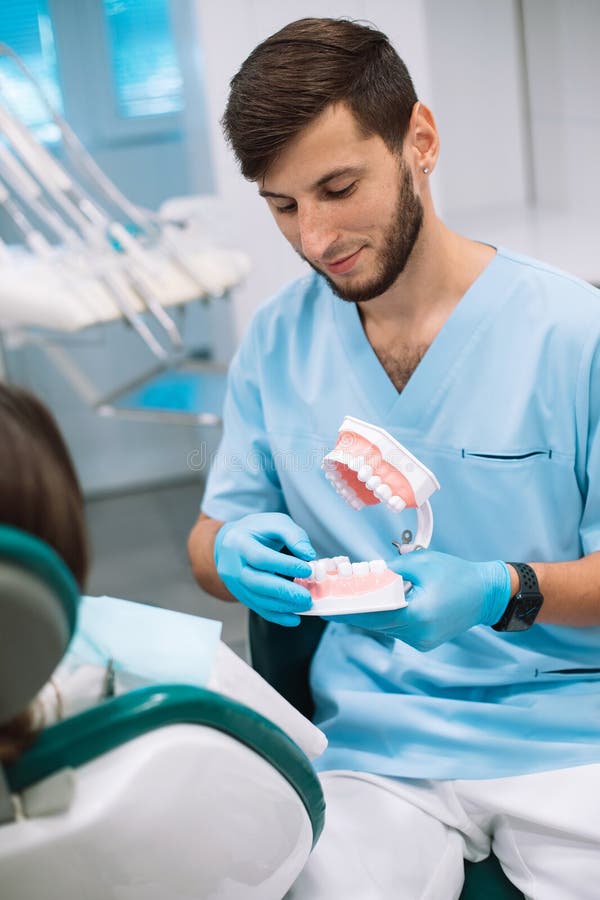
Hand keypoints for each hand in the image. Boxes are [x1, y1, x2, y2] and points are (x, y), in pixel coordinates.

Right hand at [214, 513, 315, 625]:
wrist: (232, 542)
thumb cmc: (257, 531)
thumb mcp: (275, 522)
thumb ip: (293, 535)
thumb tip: (309, 555)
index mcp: (239, 543)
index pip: (261, 558)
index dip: (284, 565)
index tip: (307, 570)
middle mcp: (232, 565)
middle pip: (256, 582)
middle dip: (283, 591)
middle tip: (307, 597)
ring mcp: (234, 583)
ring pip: (257, 599)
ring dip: (282, 605)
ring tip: (305, 605)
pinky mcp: (240, 595)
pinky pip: (258, 608)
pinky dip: (276, 616)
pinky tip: (294, 618)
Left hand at [327, 550, 510, 650]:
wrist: (487, 594)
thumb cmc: (457, 575)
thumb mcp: (421, 563)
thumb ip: (391, 570)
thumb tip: (367, 574)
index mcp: (418, 615)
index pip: (374, 615)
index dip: (348, 612)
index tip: (327, 609)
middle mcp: (418, 634)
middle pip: (376, 623)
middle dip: (354, 612)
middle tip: (331, 603)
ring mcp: (421, 641)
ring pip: (385, 628)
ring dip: (369, 614)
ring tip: (349, 600)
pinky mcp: (424, 641)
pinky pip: (397, 629)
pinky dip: (385, 617)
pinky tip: (375, 605)